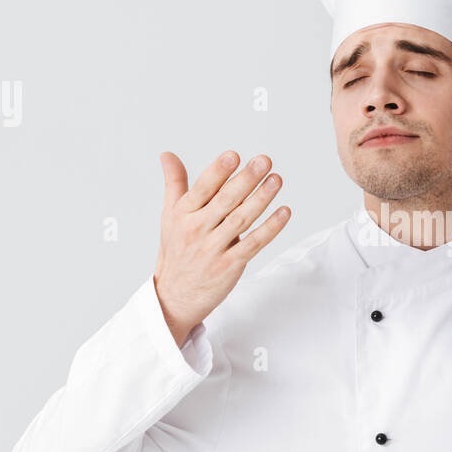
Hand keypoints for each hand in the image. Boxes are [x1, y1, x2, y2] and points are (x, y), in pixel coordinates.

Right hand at [153, 150, 290, 347]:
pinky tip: (284, 212)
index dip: (218, 172)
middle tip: (264, 161)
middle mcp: (196, 230)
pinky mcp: (229, 265)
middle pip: (225, 201)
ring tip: (276, 180)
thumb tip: (167, 154)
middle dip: (245, 180)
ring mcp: (213, 249)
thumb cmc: (176, 251)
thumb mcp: (170, 216)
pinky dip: (270, 229)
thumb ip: (175, 183)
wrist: (175, 297)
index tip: (234, 156)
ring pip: (241, 220)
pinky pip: (253, 244)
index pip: (202, 189)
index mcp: (182, 215)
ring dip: (261, 199)